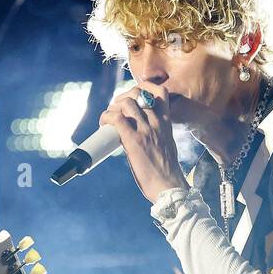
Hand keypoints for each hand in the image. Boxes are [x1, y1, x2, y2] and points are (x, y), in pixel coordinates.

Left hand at [98, 81, 187, 203]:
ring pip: (126, 103)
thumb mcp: (167, 143)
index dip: (144, 86)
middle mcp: (156, 122)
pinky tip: (104, 124)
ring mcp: (145, 130)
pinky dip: (106, 118)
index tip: (133, 94)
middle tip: (116, 110)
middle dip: (123, 98)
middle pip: (137, 93)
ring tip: (109, 119)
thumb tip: (140, 129)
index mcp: (166, 122)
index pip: (160, 91)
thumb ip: (157, 132)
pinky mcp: (134, 140)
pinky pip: (116, 119)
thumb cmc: (166, 170)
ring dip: (113, 108)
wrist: (168, 186)